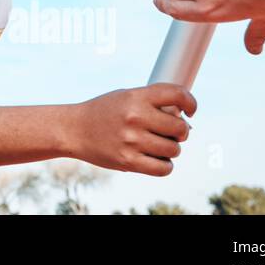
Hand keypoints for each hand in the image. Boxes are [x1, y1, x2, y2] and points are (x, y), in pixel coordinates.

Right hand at [72, 84, 194, 175]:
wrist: (74, 129)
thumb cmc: (104, 111)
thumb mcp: (125, 97)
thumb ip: (151, 102)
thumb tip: (183, 118)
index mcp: (135, 97)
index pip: (177, 95)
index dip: (190, 102)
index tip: (190, 110)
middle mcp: (135, 117)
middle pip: (180, 128)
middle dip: (181, 131)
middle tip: (171, 132)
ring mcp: (132, 140)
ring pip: (174, 150)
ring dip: (171, 149)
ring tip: (158, 145)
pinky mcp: (128, 161)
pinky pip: (163, 168)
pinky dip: (165, 165)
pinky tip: (157, 159)